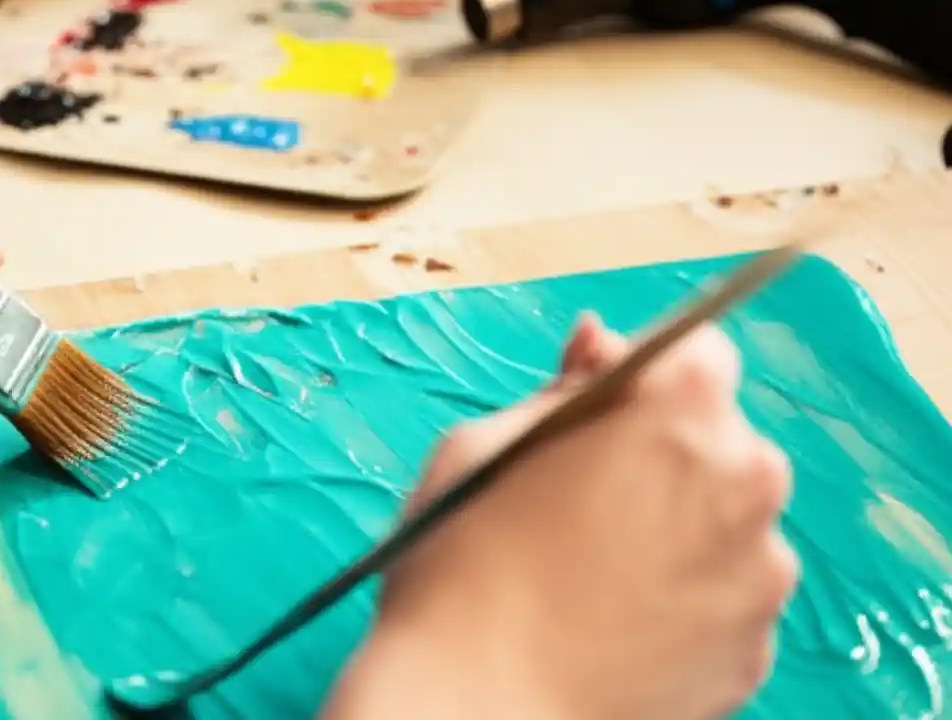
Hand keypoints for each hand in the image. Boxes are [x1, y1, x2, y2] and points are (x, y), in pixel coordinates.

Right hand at [325, 315, 797, 719]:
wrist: (475, 711)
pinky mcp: (752, 648)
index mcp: (679, 412)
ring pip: (727, 518)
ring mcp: (758, 573)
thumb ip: (564, 387)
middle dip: (663, 449)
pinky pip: (727, 593)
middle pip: (720, 437)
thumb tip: (600, 345)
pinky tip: (616, 616)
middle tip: (582, 493)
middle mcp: (744, 483)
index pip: (697, 348)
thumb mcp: (487, 445)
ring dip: (679, 523)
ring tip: (594, 568)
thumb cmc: (461, 570)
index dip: (645, 371)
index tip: (603, 408)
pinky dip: (687, 594)